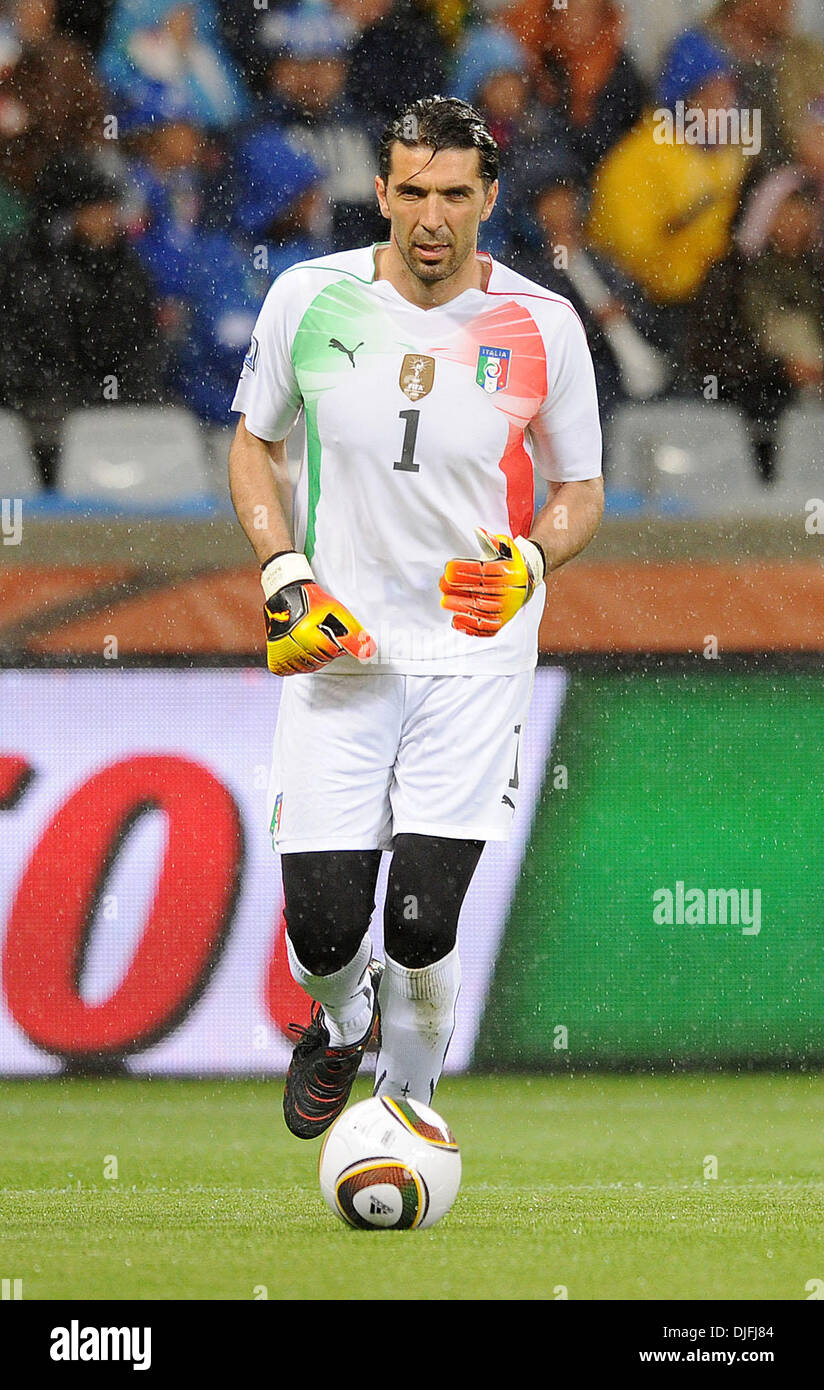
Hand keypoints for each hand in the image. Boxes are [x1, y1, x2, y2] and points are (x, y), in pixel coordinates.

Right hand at [261, 551, 375, 674]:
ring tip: (311, 643)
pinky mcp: (274, 655)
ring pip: (305, 668)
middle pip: (318, 662)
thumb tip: (370, 652)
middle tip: (321, 638)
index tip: (331, 635)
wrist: (286, 593)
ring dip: (312, 660)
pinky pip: (288, 671)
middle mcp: (291, 643)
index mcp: (306, 632)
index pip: (330, 652)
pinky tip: (300, 652)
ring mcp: (281, 650)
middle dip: (325, 653)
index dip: (336, 646)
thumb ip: (354, 632)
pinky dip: (296, 666)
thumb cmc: (314, 601)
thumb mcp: (337, 612)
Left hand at [439, 528, 545, 637]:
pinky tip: (456, 620)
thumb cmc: (510, 561)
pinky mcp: (503, 621)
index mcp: (510, 572)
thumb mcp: (505, 546)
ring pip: (483, 611)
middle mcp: (511, 591)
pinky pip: (487, 628)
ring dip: (461, 607)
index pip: (485, 571)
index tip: (448, 569)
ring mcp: (507, 609)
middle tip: (443, 585)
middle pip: (482, 592)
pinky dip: (471, 626)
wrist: (528, 577)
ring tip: (445, 602)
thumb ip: (491, 540)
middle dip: (459, 589)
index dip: (465, 570)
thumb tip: (480, 532)